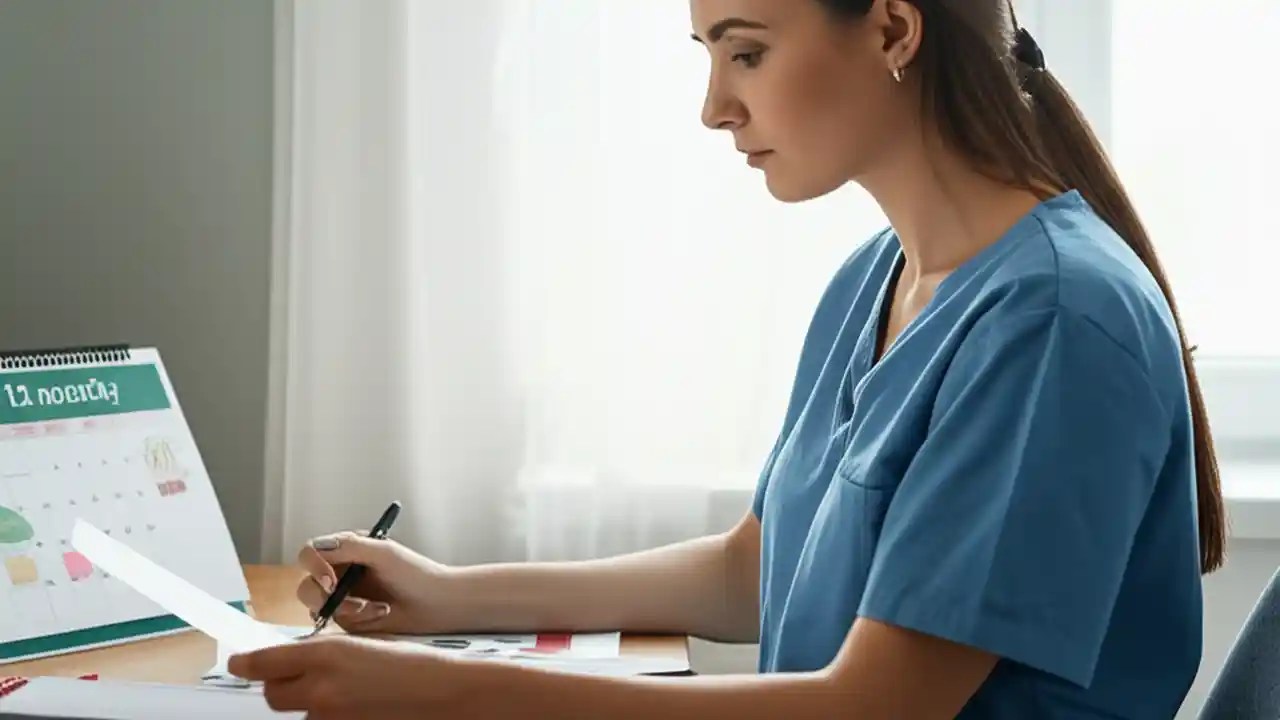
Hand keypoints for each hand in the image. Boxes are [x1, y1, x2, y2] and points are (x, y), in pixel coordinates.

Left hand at [227, 635, 487, 718]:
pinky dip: (328, 715)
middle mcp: (320, 688)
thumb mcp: (360, 645)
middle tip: (299, 677)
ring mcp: (328, 716)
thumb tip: (289, 658)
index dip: (246, 662)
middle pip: (273, 693)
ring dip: (309, 703)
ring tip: (345, 692)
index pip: (266, 661)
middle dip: (279, 685)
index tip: (237, 663)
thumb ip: (321, 652)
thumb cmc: (409, 664)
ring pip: (298, 712)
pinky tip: (354, 706)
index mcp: (325, 654)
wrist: (440, 693)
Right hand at [297, 530, 456, 633]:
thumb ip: (352, 546)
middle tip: (356, 605)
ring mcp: (340, 598)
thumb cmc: (415, 573)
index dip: (313, 566)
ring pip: (316, 608)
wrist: (436, 604)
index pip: (310, 553)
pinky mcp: (346, 620)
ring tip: (378, 609)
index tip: (330, 580)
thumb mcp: (385, 553)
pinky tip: (379, 615)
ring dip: (345, 610)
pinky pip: (333, 624)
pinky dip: (354, 621)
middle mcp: (337, 572)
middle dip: (328, 598)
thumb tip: (318, 546)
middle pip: (307, 585)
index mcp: (345, 550)